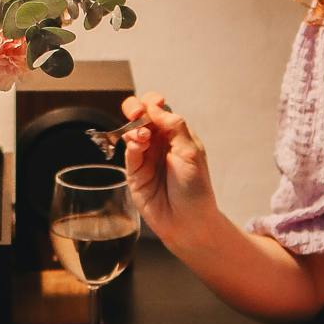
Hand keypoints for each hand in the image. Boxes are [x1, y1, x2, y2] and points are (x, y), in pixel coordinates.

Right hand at [120, 91, 218, 243]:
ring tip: (143, 136)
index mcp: (175, 135)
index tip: (156, 102)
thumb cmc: (196, 189)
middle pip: (140, 116)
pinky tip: (139, 145)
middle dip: (135, 108)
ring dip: (133, 127)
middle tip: (137, 113)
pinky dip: (131, 143)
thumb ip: (174, 126)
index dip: (154, 102)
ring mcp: (145, 157)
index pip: (159, 110)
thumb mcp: (191, 151)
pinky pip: (128, 151)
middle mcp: (158, 143)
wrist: (188, 222)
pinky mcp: (134, 172)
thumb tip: (155, 106)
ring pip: (130, 131)